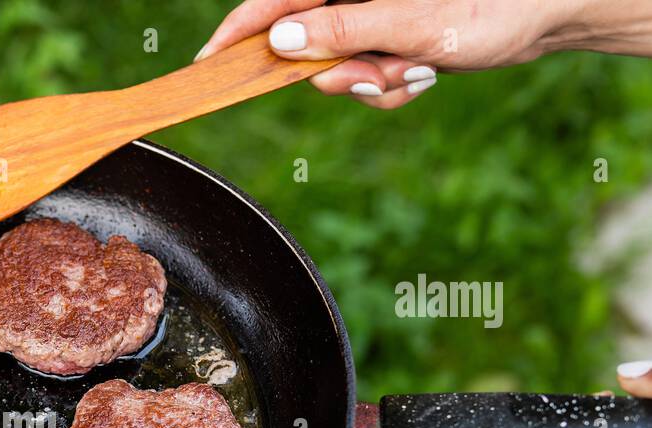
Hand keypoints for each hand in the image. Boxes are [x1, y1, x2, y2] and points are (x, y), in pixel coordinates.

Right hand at [196, 0, 651, 108]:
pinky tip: (423, 74)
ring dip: (372, 84)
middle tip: (374, 75)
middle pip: (305, 45)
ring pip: (338, 68)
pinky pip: (367, 78)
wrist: (549, 14)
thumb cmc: (489, 6)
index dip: (238, 33)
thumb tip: (282, 39)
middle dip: (336, 73)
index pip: (272, 2)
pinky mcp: (389, 36)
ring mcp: (372, 15)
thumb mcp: (410, 25)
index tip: (210, 66)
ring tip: (416, 70)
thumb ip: (342, 30)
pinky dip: (390, 88)